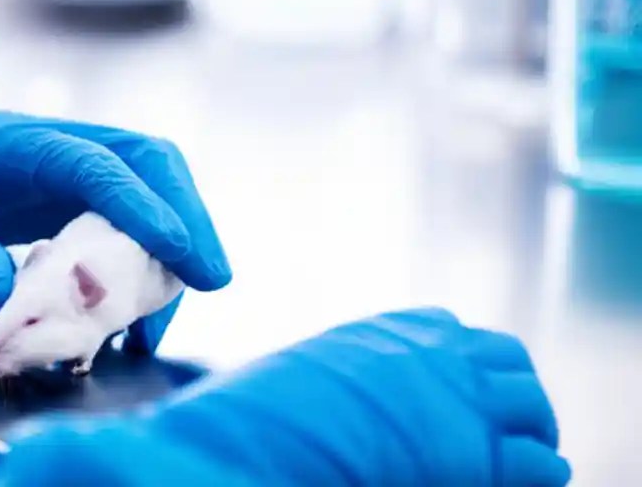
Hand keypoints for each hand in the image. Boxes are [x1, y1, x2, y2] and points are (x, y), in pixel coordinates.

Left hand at [0, 110, 229, 350]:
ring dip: (162, 251)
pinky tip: (125, 322)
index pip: (99, 164)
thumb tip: (18, 309)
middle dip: (184, 216)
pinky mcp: (49, 215)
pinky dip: (129, 274)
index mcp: (15, 139)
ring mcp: (53, 181)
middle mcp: (48, 152)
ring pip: (137, 199)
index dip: (145, 209)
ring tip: (162, 320)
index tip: (184, 258)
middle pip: (144, 164)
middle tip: (212, 279)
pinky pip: (108, 236)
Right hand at [132, 308, 564, 484]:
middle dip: (513, 392)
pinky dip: (538, 475)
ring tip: (527, 462)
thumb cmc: (263, 417)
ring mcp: (464, 399)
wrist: (264, 442)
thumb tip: (343, 399)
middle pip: (507, 359)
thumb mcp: (308, 373)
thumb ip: (346, 374)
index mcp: (390, 331)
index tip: (462, 395)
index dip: (466, 365)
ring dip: (532, 431)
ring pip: (532, 405)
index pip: (455, 332)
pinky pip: (540, 463)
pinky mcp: (482, 452)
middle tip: (511, 431)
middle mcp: (436, 353)